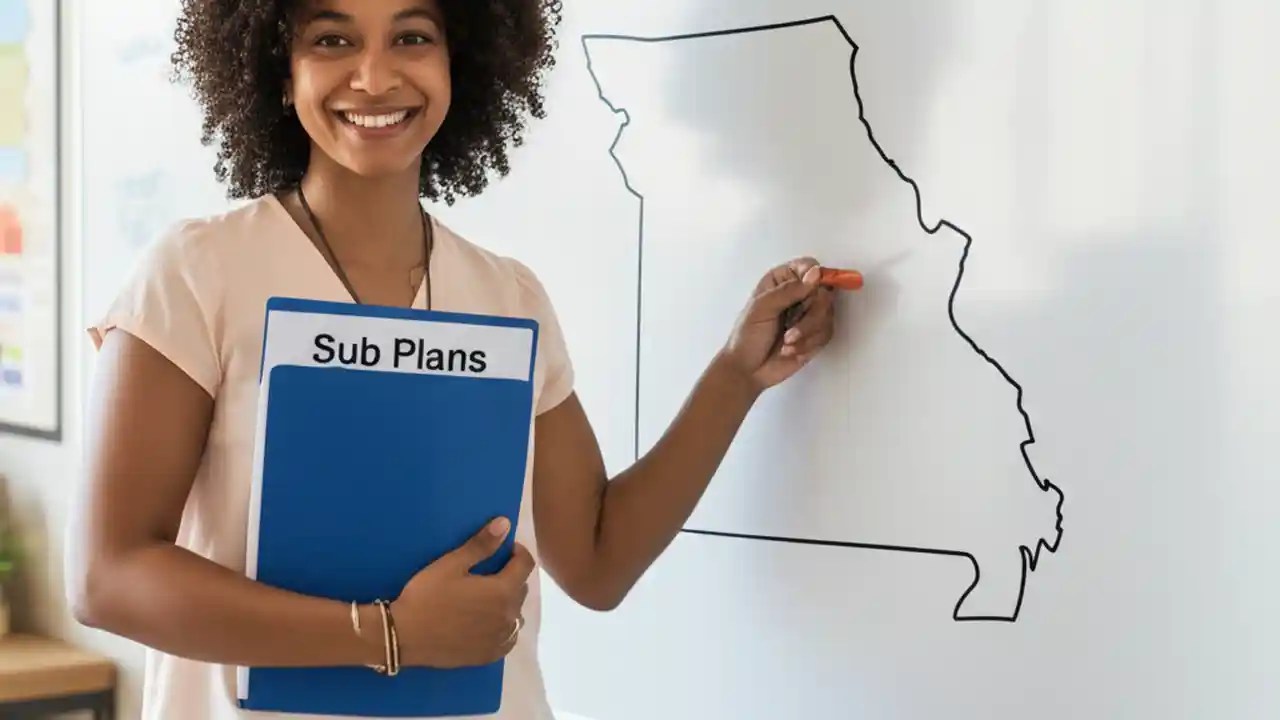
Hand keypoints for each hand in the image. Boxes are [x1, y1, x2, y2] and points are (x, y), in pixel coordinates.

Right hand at [387, 517, 532, 667]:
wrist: (404, 636)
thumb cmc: (427, 596)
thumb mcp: (452, 565)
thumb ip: (481, 545)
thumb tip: (505, 524)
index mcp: (503, 591)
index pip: (525, 565)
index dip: (518, 553)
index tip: (506, 549)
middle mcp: (509, 617)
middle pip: (521, 590)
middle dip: (511, 577)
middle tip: (490, 573)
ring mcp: (501, 639)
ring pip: (516, 615)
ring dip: (508, 603)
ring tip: (487, 598)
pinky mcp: (490, 655)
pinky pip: (508, 638)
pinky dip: (503, 627)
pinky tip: (488, 623)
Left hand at [721, 257, 836, 391]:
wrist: (747, 370)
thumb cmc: (747, 336)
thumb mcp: (762, 308)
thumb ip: (789, 290)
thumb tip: (815, 274)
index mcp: (781, 280)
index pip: (809, 266)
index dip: (815, 276)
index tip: (810, 290)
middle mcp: (798, 294)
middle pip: (824, 291)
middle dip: (810, 314)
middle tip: (790, 328)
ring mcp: (808, 315)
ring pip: (827, 314)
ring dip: (806, 331)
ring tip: (786, 342)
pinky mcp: (815, 335)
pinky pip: (826, 333)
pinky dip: (808, 344)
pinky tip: (790, 350)